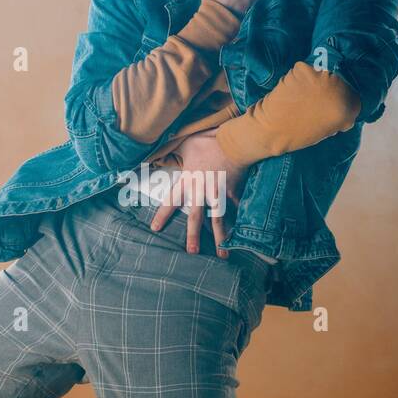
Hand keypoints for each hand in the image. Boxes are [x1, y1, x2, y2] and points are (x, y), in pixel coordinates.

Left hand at [148, 128, 250, 255]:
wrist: (233, 142)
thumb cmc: (208, 141)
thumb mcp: (185, 143)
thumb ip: (173, 149)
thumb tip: (157, 149)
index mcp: (187, 181)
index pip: (171, 201)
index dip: (162, 215)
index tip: (155, 228)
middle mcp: (202, 192)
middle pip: (195, 219)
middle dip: (193, 237)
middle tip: (191, 253)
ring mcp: (219, 194)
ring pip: (218, 221)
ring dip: (220, 239)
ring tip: (223, 255)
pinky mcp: (234, 193)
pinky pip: (237, 210)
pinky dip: (240, 222)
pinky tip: (242, 237)